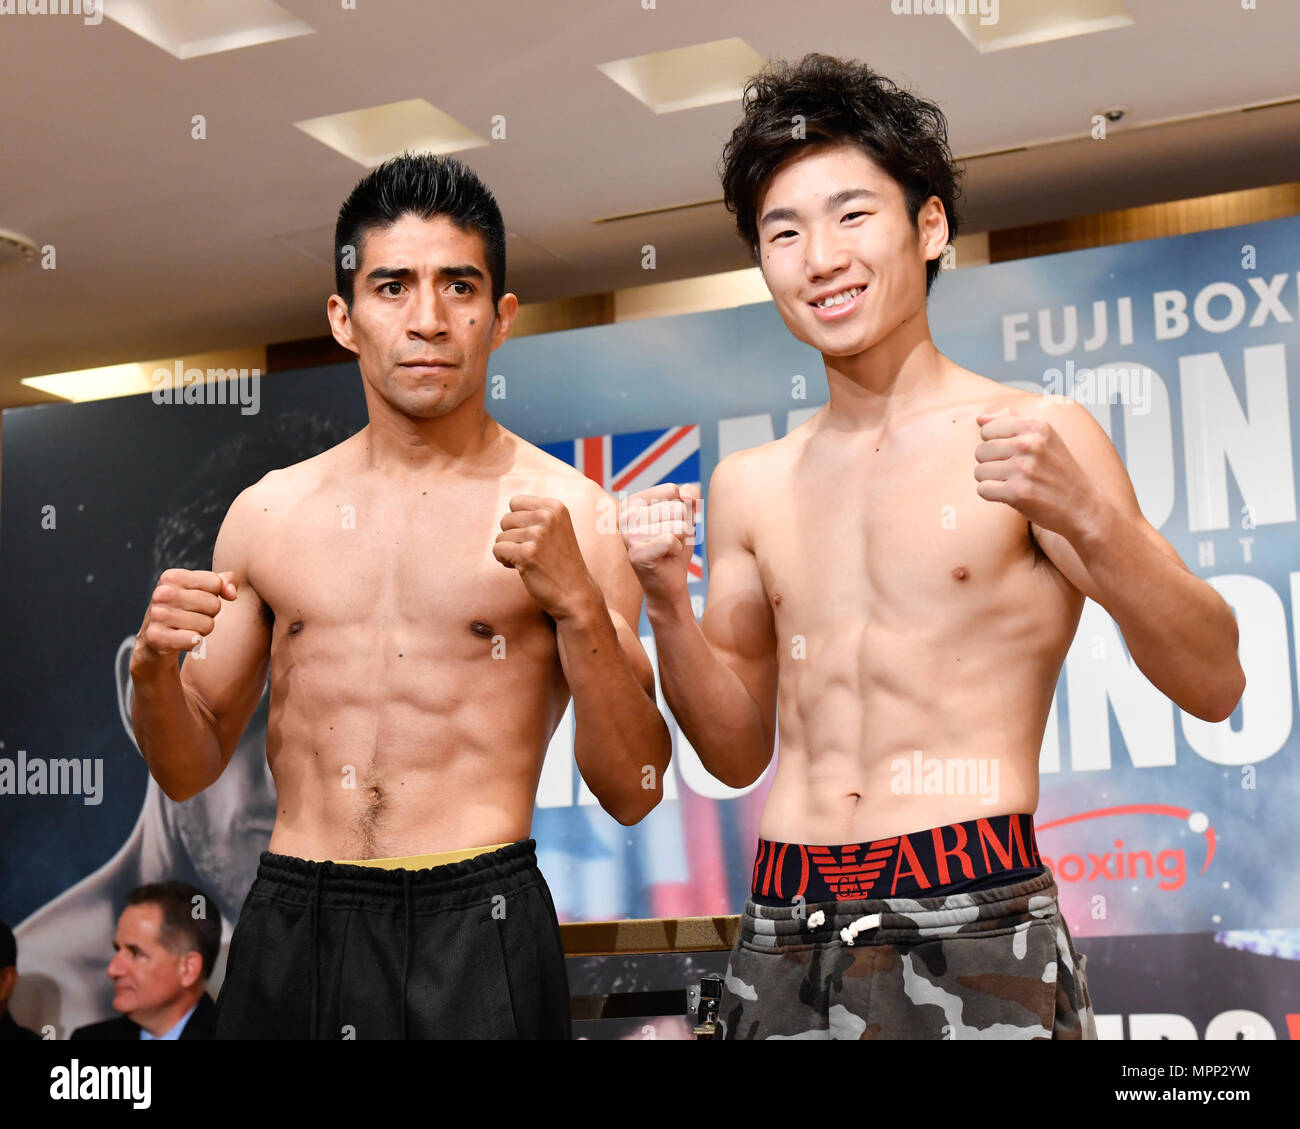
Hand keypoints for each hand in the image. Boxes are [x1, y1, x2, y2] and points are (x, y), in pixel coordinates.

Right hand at [135, 569, 237, 660]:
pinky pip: (195, 641)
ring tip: (185, 628)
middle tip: (192, 617)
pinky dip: (194, 643)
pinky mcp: (157, 637)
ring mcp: (157, 615)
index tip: (198, 601)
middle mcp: (162, 593)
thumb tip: (232, 593)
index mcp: (172, 576)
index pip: (216, 583)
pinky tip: (183, 640)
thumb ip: (223, 583)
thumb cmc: (183, 610)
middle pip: (214, 604)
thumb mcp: (201, 590)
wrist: (155, 640)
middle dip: (210, 614)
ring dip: (202, 630)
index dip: (214, 596)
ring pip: (208, 625)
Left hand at [493, 496, 599, 620]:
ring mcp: (538, 534)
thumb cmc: (561, 562)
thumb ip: (536, 515)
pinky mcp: (527, 554)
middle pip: (505, 519)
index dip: (518, 522)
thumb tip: (505, 514)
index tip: (532, 537)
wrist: (575, 593)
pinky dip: (504, 561)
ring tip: (530, 561)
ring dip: (510, 551)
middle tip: (531, 552)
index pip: (515, 502)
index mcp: (555, 507)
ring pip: (500, 537)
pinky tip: (521, 568)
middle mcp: (547, 516)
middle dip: (512, 537)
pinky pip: (497, 550)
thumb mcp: (556, 528)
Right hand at [620, 482, 698, 604]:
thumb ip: (689, 496)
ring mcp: (627, 536)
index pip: (672, 490)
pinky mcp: (636, 554)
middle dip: (681, 526)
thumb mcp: (685, 515)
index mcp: (632, 503)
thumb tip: (685, 494)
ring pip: (675, 525)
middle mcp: (624, 516)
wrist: (670, 581)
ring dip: (680, 540)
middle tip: (669, 541)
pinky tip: (666, 557)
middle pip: (675, 508)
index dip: (681, 509)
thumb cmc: (674, 545)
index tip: (669, 524)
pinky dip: (676, 550)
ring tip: (667, 549)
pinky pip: (671, 540)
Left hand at [974, 408, 1094, 537]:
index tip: (1015, 455)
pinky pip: (983, 490)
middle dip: (992, 464)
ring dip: (993, 481)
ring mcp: (1023, 468)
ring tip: (1016, 483)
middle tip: (1016, 473)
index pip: (986, 429)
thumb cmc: (1058, 472)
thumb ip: (1011, 423)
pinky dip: (993, 495)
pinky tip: (1012, 495)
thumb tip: (980, 419)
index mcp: (1035, 426)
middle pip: (980, 451)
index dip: (995, 445)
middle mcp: (1029, 443)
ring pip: (979, 472)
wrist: (1082, 506)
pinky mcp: (1017, 492)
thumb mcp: (1044, 438)